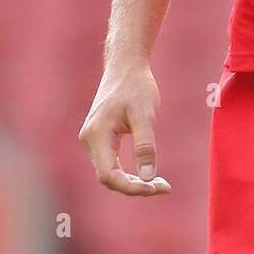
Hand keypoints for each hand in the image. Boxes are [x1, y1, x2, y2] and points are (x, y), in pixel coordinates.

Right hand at [79, 62, 170, 195]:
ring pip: (110, 172)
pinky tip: (148, 173)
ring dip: (133, 181)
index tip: (157, 187)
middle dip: (135, 187)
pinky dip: (129, 172)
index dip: (132, 187)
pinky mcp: (99, 138)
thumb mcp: (145, 115)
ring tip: (160, 182)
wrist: (126, 66)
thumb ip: (145, 146)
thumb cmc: (137, 87)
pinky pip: (112, 163)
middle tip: (164, 186)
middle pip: (109, 178)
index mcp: (96, 135)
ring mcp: (92, 140)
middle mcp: (89, 140)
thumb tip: (147, 178)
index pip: (109, 175)